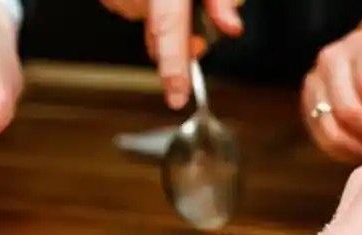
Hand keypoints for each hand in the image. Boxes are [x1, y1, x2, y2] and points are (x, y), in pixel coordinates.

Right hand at [98, 0, 243, 108]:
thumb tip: (232, 27)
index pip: (169, 36)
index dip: (174, 70)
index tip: (177, 98)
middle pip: (159, 36)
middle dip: (179, 35)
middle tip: (194, 12)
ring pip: (144, 23)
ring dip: (159, 16)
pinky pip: (130, 8)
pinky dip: (143, 4)